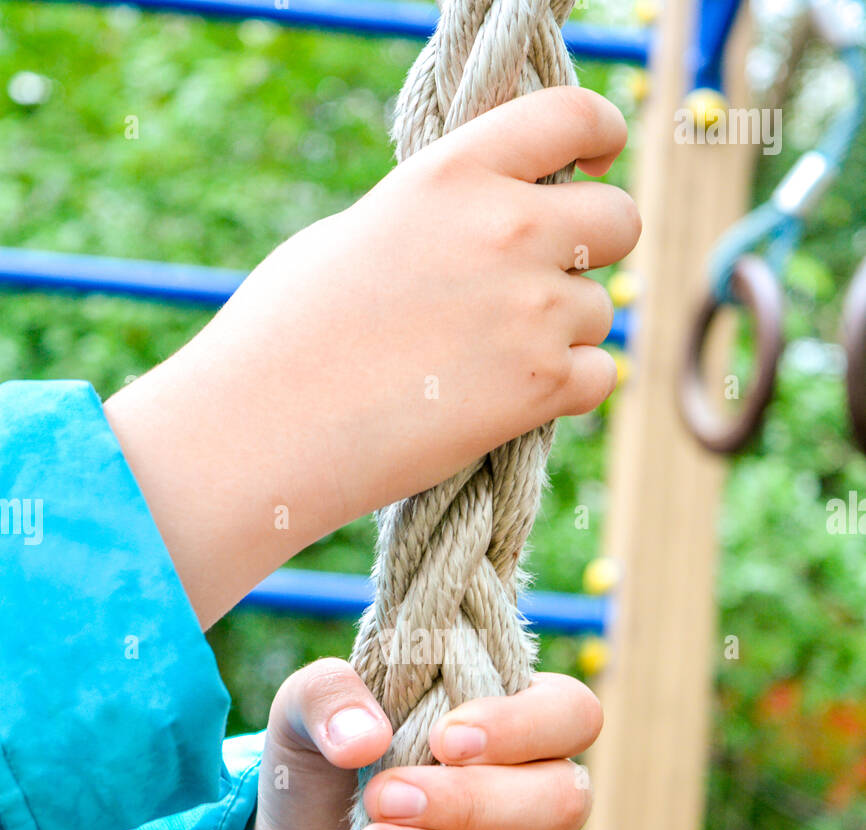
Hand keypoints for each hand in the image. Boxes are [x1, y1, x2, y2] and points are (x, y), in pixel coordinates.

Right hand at [105, 86, 639, 627]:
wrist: (267, 428)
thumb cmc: (288, 333)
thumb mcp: (363, 232)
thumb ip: (444, 215)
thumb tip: (490, 219)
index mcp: (455, 172)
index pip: (574, 114)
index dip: (600, 135)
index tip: (594, 161)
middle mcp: (507, 228)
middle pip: (620, 218)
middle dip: (596, 247)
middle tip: (549, 278)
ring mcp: (530, 309)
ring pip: (602, 310)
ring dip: (565, 332)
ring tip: (488, 358)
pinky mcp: (539, 387)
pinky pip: (600, 375)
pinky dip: (568, 389)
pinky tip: (511, 398)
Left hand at [212, 659, 600, 829]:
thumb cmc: (317, 780)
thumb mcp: (301, 719)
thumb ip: (326, 698)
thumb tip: (366, 737)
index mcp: (510, 726)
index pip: (571, 713)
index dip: (523, 727)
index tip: (443, 741)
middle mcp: (537, 795)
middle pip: (563, 799)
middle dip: (469, 802)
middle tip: (382, 800)